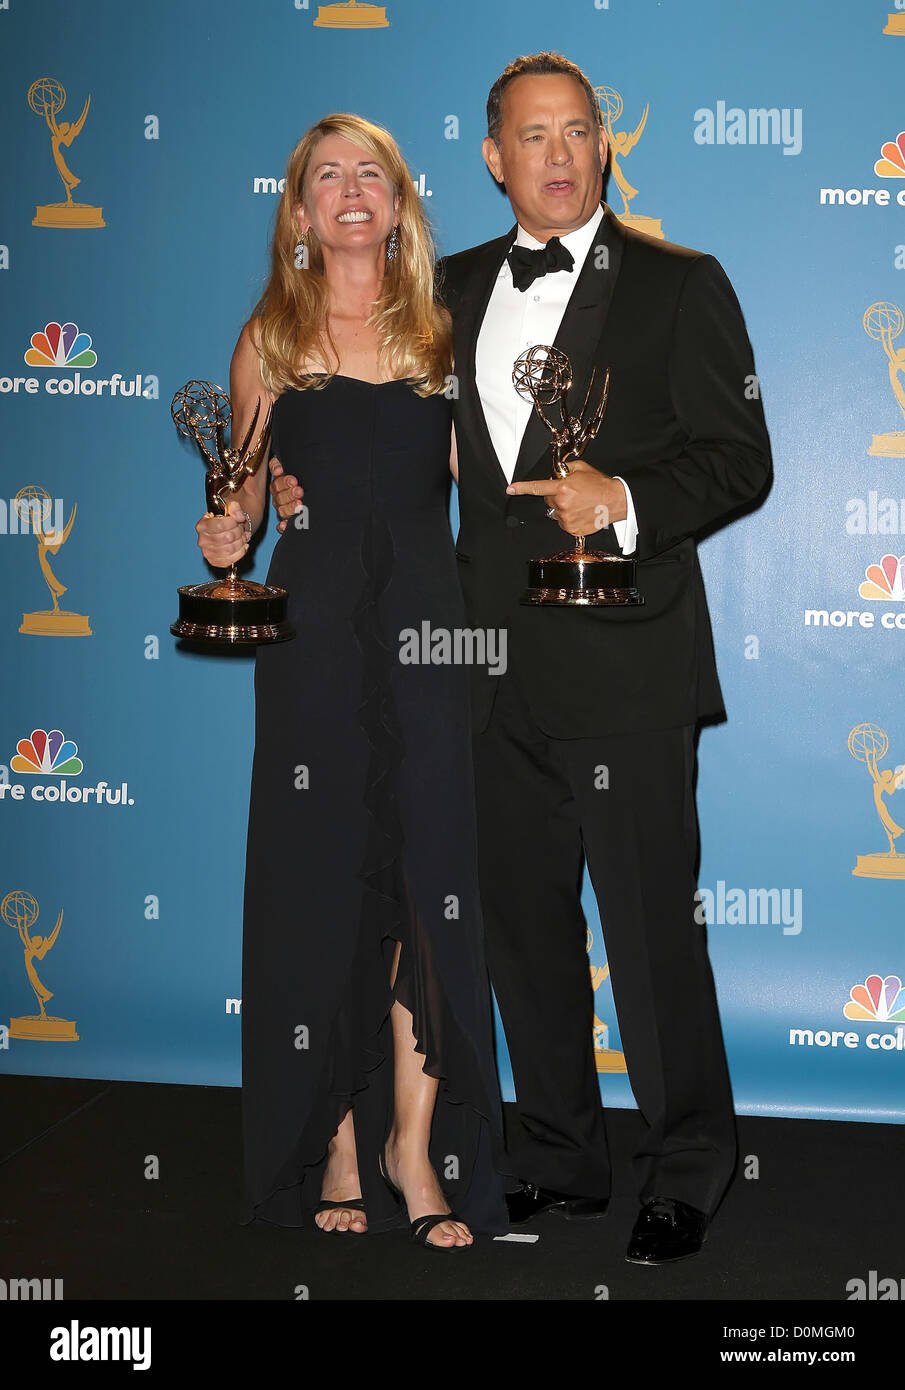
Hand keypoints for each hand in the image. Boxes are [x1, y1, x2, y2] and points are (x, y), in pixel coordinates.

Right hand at [196, 499, 248, 567]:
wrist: (226, 529)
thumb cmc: (226, 518)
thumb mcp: (229, 506)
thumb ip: (234, 507)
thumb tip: (239, 516)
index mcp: (202, 526)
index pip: (219, 525)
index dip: (232, 522)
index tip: (237, 520)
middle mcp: (202, 541)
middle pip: (227, 538)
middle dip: (239, 531)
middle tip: (241, 528)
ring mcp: (208, 553)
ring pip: (231, 549)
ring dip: (241, 541)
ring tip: (244, 535)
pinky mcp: (215, 561)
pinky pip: (231, 559)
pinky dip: (241, 552)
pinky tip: (243, 545)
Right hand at [269, 456, 303, 532]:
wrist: (319, 491)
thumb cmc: (304, 478)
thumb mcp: (294, 467)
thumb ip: (280, 465)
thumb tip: (278, 469)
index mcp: (280, 485)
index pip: (277, 483)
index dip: (284, 482)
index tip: (294, 480)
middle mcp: (280, 498)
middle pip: (279, 497)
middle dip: (289, 494)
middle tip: (299, 491)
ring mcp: (283, 510)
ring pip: (281, 511)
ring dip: (289, 508)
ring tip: (300, 505)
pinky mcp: (287, 522)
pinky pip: (281, 526)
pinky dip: (282, 526)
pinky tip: (285, 525)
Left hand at [505, 460, 626, 535]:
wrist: (617, 501)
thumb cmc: (600, 484)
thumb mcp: (581, 468)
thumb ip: (564, 468)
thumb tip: (555, 472)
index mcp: (563, 488)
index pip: (537, 488)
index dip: (522, 488)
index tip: (510, 489)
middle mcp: (562, 504)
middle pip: (548, 500)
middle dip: (556, 495)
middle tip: (572, 492)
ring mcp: (566, 519)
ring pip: (555, 512)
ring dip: (563, 508)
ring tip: (579, 503)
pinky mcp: (572, 529)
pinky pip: (563, 523)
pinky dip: (569, 518)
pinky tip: (581, 512)